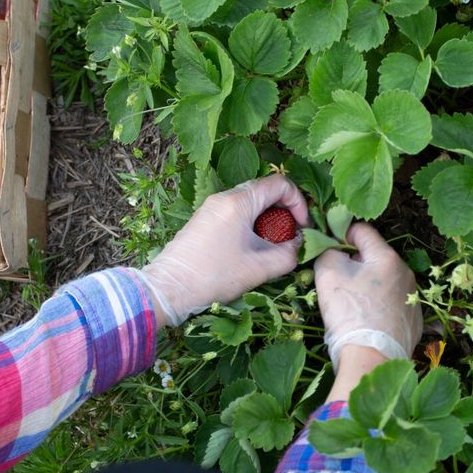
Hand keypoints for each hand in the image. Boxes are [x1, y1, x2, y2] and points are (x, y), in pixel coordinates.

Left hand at [140, 175, 308, 326]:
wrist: (170, 288)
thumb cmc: (214, 276)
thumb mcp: (260, 268)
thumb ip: (289, 254)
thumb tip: (299, 245)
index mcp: (238, 202)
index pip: (280, 184)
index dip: (299, 203)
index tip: (302, 227)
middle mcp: (224, 198)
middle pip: (265, 191)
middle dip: (284, 212)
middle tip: (290, 237)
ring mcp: (212, 208)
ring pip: (250, 203)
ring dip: (268, 220)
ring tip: (273, 246)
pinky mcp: (204, 221)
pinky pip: (235, 213)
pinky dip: (251, 225)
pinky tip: (252, 249)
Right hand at [315, 222, 421, 369]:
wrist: (372, 359)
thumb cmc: (349, 313)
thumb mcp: (328, 275)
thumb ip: (329, 253)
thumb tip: (335, 251)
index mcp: (387, 257)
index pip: (363, 231)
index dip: (342, 234)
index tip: (330, 246)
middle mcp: (406, 273)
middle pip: (375, 257)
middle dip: (355, 263)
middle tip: (337, 279)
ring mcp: (412, 298)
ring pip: (384, 281)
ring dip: (368, 285)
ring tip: (352, 303)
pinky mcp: (413, 320)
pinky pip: (392, 303)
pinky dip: (379, 305)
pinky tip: (367, 320)